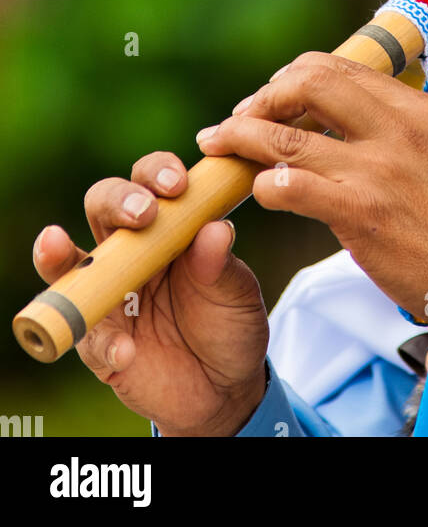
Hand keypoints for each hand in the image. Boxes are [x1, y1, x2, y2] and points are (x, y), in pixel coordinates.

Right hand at [32, 153, 268, 436]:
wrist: (225, 387)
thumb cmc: (228, 323)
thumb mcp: (237, 293)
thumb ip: (222, 266)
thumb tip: (216, 229)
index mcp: (167, 227)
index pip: (149, 181)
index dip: (156, 172)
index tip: (177, 183)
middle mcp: (130, 252)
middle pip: (102, 204)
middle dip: (117, 199)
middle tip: (144, 214)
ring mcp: (109, 295)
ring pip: (69, 263)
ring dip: (60, 253)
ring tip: (57, 243)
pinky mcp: (99, 343)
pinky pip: (88, 338)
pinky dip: (104, 342)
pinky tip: (125, 349)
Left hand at [197, 54, 427, 320]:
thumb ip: (397, 128)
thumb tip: (345, 114)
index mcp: (417, 107)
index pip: (339, 69)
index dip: (294, 78)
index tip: (274, 98)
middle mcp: (397, 126)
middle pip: (308, 82)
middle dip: (264, 96)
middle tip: (241, 117)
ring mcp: (376, 168)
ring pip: (285, 136)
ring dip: (241, 136)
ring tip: (218, 146)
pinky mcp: (359, 212)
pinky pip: (290, 186)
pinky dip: (265, 186)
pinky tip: (261, 194)